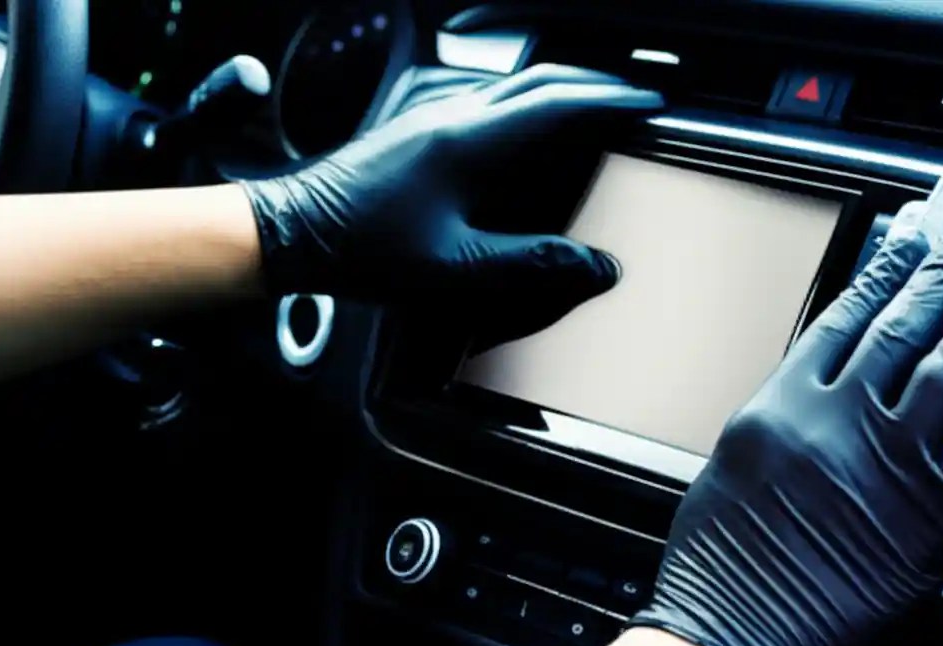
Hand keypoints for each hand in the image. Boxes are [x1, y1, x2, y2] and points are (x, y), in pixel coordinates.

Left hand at [242, 64, 662, 348]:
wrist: (294, 232)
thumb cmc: (363, 249)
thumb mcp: (456, 267)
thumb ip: (531, 263)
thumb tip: (596, 266)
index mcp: (470, 143)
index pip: (559, 105)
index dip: (611, 102)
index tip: (648, 105)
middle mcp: (453, 117)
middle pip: (540, 80)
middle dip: (593, 85)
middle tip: (630, 100)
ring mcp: (431, 117)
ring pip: (512, 85)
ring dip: (559, 89)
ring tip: (591, 107)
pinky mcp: (415, 128)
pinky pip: (485, 99)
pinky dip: (524, 103)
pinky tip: (526, 129)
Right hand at [630, 223, 942, 645]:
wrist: (732, 631)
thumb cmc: (722, 558)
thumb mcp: (735, 457)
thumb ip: (785, 406)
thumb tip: (836, 367)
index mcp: (779, 405)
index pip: (847, 315)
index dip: (888, 268)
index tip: (914, 237)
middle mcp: (836, 422)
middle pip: (906, 323)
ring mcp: (887, 465)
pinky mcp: (930, 516)